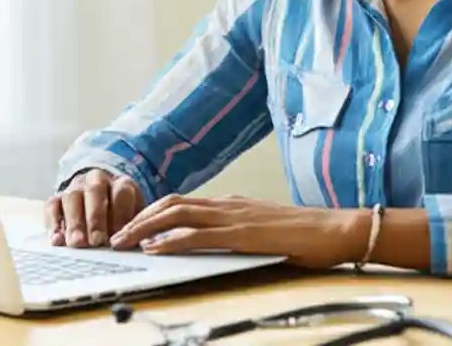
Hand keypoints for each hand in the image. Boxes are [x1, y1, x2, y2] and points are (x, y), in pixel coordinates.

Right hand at [44, 169, 146, 247]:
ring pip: (71, 197)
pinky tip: (57, 241)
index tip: (119, 236)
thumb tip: (136, 244)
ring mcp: (75, 187)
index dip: (121, 214)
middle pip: (94, 191)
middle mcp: (96, 180)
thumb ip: (133, 228)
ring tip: (77, 244)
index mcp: (120, 183)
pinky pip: (51, 205)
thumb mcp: (134, 217)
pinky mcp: (57, 197)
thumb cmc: (121, 215)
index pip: (121, 192)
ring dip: (75, 222)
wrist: (99, 200)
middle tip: (97, 241)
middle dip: (95, 217)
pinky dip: (53, 223)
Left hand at [107, 194, 368, 268]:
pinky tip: (157, 248)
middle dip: (137, 218)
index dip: (150, 213)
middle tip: (115, 235)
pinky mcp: (243, 234)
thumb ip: (235, 230)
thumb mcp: (261, 228)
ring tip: (124, 241)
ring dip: (145, 227)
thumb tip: (210, 238)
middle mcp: (227, 204)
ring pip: (177, 215)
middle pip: (170, 204)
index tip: (129, 227)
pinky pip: (200, 235)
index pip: (179, 203)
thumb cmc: (304, 233)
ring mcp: (234, 217)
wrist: (337, 229)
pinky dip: (173, 240)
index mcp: (230, 203)